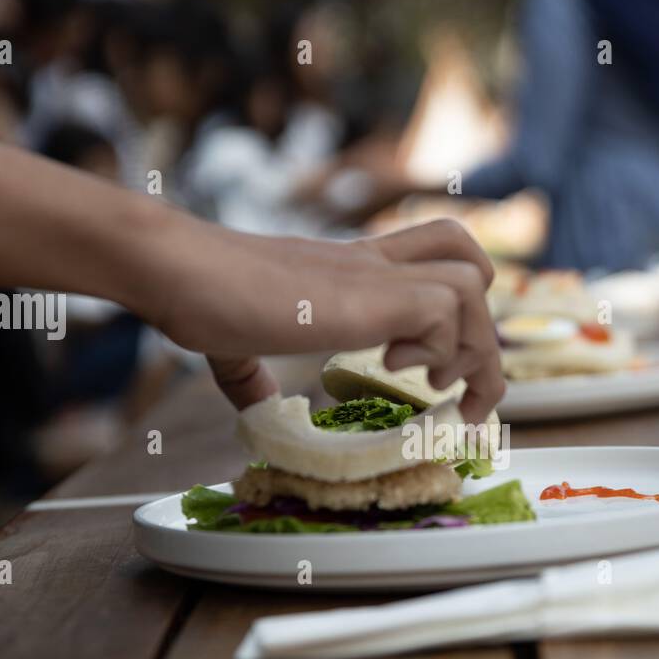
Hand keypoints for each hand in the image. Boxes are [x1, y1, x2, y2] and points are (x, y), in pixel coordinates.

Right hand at [152, 216, 502, 422]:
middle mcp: (373, 265)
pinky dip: (436, 347)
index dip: (457, 305)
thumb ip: (253, 374)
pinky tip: (393, 367)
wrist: (178, 268)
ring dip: (468, 346)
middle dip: (480, 338)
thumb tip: (255, 405)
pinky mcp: (369, 294)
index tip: (438, 371)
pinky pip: (444, 309)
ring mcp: (374, 276)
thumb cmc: (198, 296)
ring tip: (429, 384)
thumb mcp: (238, 343)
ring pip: (473, 283)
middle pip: (471, 264)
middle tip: (453, 393)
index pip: (435, 254)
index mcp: (351, 271)